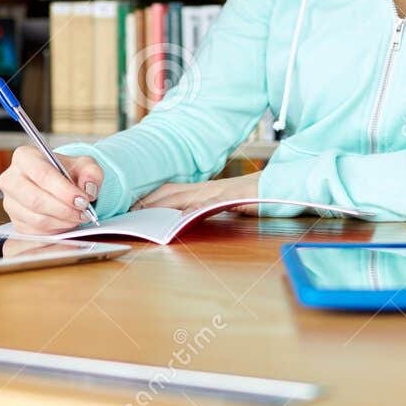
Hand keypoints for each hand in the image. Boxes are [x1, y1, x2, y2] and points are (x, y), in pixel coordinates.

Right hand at [0, 147, 102, 234]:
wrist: (59, 186)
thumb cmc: (67, 172)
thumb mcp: (84, 164)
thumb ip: (91, 172)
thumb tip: (89, 189)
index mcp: (24, 157)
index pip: (42, 175)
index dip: (64, 190)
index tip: (83, 199)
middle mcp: (11, 179)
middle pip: (35, 200)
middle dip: (64, 209)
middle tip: (83, 211)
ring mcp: (10, 203)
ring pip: (36, 218)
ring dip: (63, 221)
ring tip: (79, 216)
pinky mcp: (15, 222)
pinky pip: (36, 232)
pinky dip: (56, 230)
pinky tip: (68, 222)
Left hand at [133, 172, 258, 212]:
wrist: (278, 187)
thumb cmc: (253, 196)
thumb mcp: (224, 202)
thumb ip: (204, 207)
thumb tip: (183, 218)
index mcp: (204, 189)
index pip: (171, 190)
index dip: (150, 197)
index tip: (131, 206)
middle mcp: (208, 188)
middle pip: (172, 192)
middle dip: (148, 202)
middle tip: (127, 212)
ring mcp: (219, 191)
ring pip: (186, 196)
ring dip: (163, 205)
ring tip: (143, 214)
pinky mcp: (234, 197)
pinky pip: (212, 204)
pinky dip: (196, 210)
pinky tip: (184, 217)